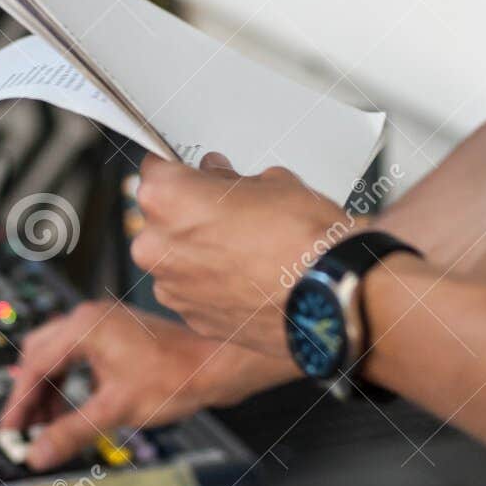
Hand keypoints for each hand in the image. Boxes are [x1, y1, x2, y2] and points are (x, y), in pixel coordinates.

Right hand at [0, 299, 292, 470]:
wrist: (214, 365)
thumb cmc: (175, 376)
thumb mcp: (115, 411)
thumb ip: (71, 433)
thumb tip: (38, 454)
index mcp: (85, 327)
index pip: (34, 364)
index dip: (18, 401)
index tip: (10, 429)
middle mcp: (90, 318)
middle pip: (39, 354)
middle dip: (29, 393)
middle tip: (21, 427)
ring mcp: (103, 324)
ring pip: (57, 355)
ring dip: (47, 389)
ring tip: (44, 425)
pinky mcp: (114, 334)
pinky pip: (76, 355)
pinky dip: (67, 381)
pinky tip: (68, 406)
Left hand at [131, 152, 349, 355]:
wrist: (330, 297)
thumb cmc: (304, 239)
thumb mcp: (271, 182)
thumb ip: (230, 180)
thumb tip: (220, 178)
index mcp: (167, 199)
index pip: (155, 168)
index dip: (179, 169)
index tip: (192, 171)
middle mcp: (156, 245)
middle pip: (160, 217)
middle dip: (189, 212)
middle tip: (229, 210)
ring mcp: (171, 286)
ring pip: (174, 256)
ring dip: (197, 250)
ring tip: (244, 248)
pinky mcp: (190, 317)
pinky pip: (190, 290)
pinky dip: (209, 282)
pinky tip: (245, 276)